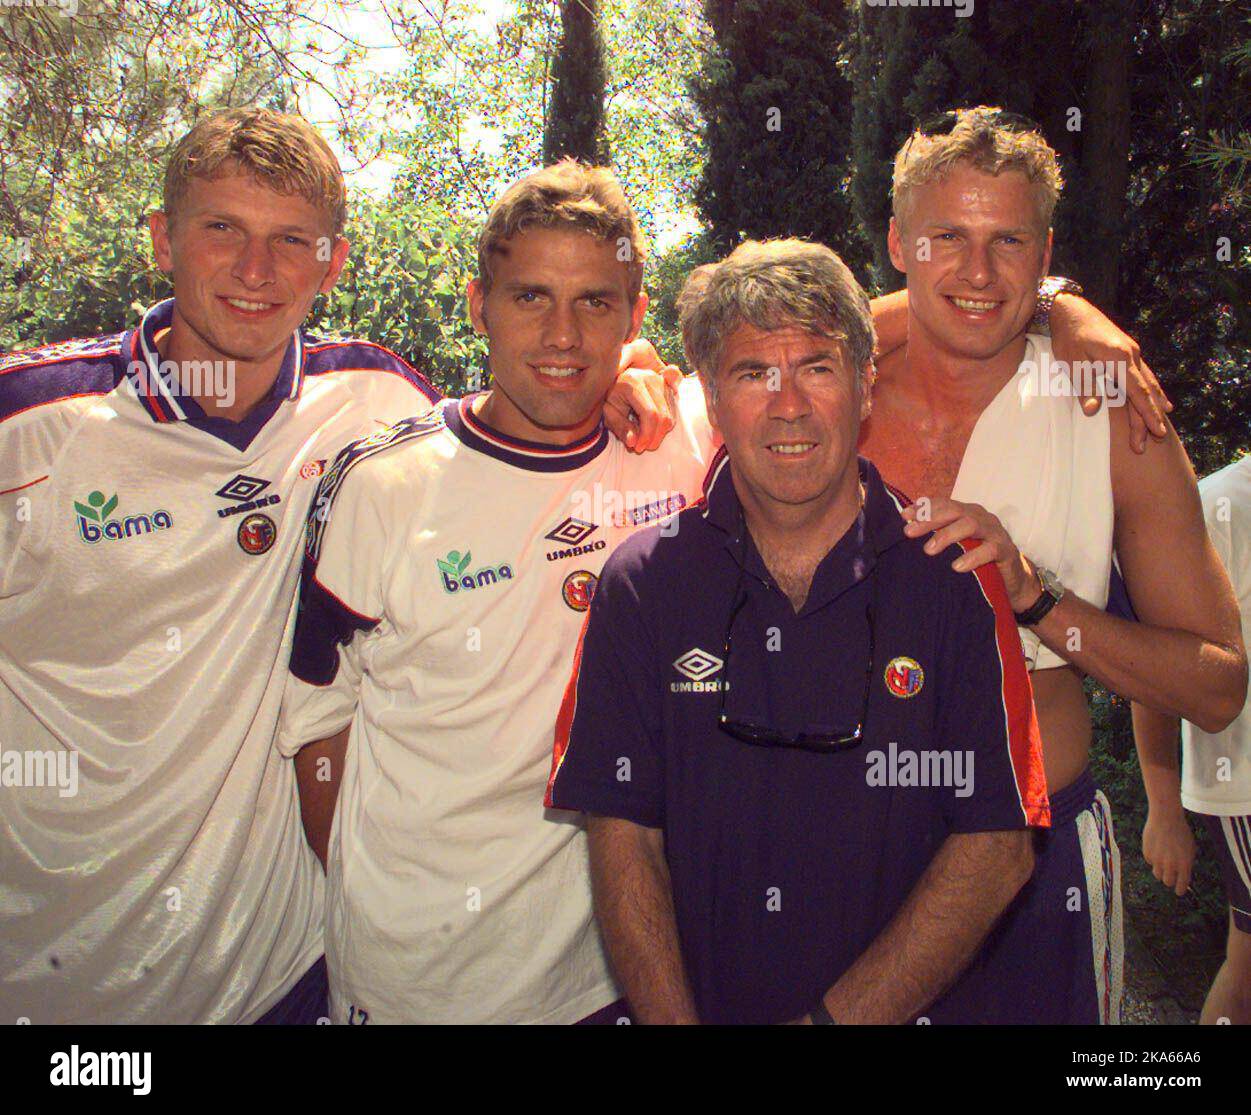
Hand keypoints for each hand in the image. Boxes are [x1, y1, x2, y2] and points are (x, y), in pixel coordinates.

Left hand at [603, 338, 681, 452]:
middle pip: (663, 416)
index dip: (647, 435)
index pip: (650, 414)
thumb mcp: (609, 413)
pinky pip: (672, 413)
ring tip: (644, 438)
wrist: (615, 382)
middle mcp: (650, 378)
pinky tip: (650, 427)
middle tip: (642, 447)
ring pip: (670, 416)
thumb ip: (620, 427)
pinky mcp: (667, 386)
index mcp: (633, 383)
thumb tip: (633, 443)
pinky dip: (663, 426)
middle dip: (655, 437)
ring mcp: (661, 381)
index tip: (638, 448)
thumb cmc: (610, 398)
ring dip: (660, 433)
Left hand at [902, 496, 1039, 612]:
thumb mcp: (957, 545)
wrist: (1013, 579)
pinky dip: (972, 557)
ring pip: (971, 524)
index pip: (944, 504)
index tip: (904, 516)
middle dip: (930, 519)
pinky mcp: (1006, 550)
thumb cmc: (978, 558)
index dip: (924, 508)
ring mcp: (994, 532)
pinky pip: (990, 549)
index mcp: (967, 513)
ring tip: (929, 550)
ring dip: (947, 535)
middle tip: (909, 533)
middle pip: (954, 511)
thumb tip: (907, 528)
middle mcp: (980, 517)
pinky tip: (957, 567)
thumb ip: (937, 535)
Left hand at [1049, 293, 1172, 453]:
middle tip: (1155, 440)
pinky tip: (1158, 398)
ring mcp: (1132, 351)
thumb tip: (1094, 411)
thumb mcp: (1072, 363)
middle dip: (1150, 417)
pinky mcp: (1127, 351)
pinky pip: (1144, 374)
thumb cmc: (1068, 337)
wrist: (1070, 308)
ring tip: (1162, 424)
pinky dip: (1152, 390)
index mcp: (1120, 359)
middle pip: (1146, 391)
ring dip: (1154, 404)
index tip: (1158, 431)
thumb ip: (1085, 386)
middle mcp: (1132, 355)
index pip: (1138, 393)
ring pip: (1149, 383)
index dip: (1148, 414)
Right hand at [1141, 805, 1195, 895]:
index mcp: (1184, 865)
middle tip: (1171, 874)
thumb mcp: (1190, 849)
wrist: (1166, 818)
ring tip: (1163, 859)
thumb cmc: (1181, 832)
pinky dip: (1153, 858)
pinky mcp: (1147, 853)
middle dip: (1170, 879)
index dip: (1180, 890)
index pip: (1181, 886)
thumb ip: (1186, 864)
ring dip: (1161, 870)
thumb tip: (1182, 876)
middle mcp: (1170, 865)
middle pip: (1167, 882)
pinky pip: (1150, 861)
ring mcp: (1157, 860)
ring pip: (1157, 873)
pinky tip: (1157, 847)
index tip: (1179, 891)